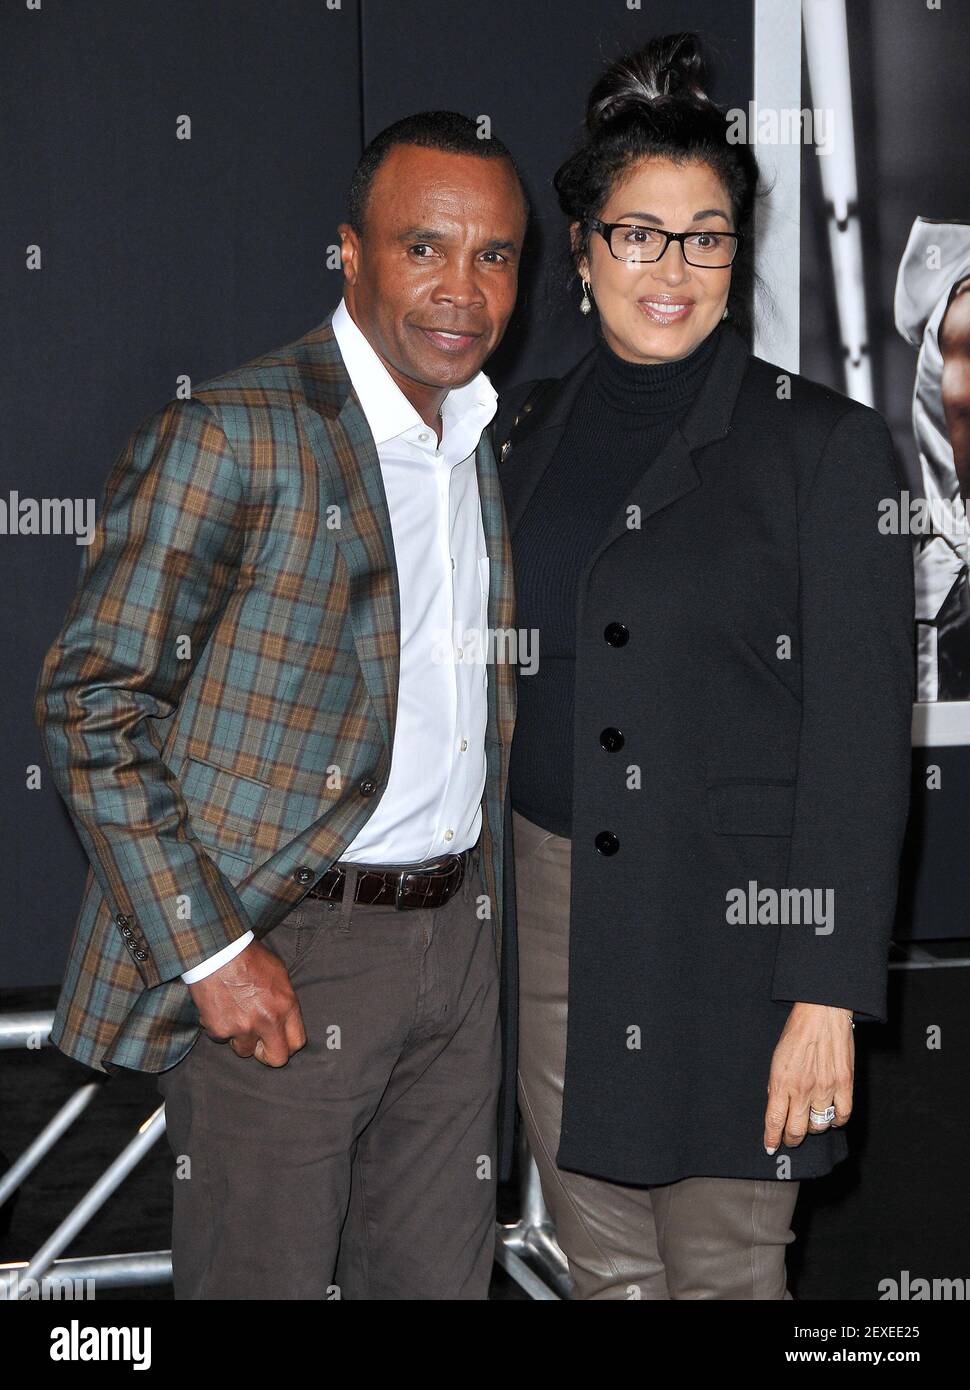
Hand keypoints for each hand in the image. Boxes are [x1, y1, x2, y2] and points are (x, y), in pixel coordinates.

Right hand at [186, 940, 305, 1065]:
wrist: (218, 952)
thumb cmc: (249, 957)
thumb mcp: (279, 973)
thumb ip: (284, 1000)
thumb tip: (285, 1018)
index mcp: (286, 1006)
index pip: (297, 1043)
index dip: (288, 1044)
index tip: (279, 1040)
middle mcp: (267, 1021)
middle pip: (276, 1059)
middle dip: (268, 1053)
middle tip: (260, 1043)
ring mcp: (243, 1028)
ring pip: (245, 1050)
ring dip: (241, 1039)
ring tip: (236, 1017)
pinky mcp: (220, 1030)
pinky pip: (222, 1038)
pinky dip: (221, 1027)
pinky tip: (220, 1008)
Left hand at [763, 1002, 853, 1153]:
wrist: (822, 1013)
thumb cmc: (797, 1032)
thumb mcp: (776, 1058)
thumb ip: (777, 1084)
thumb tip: (777, 1106)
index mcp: (781, 1081)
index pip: (774, 1121)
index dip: (772, 1138)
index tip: (770, 1146)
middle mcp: (803, 1089)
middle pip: (797, 1130)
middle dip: (792, 1138)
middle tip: (790, 1137)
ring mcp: (825, 1088)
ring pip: (819, 1125)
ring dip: (813, 1127)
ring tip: (811, 1121)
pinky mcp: (845, 1084)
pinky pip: (842, 1115)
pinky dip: (836, 1121)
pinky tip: (831, 1116)